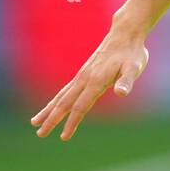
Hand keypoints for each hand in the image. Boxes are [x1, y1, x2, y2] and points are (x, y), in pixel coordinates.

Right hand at [30, 28, 148, 141]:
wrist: (124, 33)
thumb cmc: (132, 53)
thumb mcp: (134, 67)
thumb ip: (127, 81)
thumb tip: (121, 93)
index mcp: (96, 80)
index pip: (81, 106)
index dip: (72, 122)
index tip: (63, 137)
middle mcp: (85, 78)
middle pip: (65, 102)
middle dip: (51, 119)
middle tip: (40, 133)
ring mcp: (82, 75)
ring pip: (61, 96)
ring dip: (48, 110)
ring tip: (35, 122)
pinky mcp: (83, 73)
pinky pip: (66, 90)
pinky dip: (56, 100)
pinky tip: (53, 107)